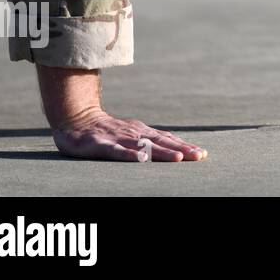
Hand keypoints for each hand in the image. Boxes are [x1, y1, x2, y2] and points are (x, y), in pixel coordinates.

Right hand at [52, 107, 207, 161]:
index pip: (168, 139)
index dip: (185, 146)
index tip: (201, 154)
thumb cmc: (107, 130)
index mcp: (143, 132)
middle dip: (181, 149)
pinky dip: (129, 154)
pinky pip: (116, 151)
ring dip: (162, 152)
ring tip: (179, 158)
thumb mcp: (131, 134)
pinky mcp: (101, 144)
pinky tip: (141, 159)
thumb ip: (149, 140)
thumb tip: (174, 148)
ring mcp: (119, 138)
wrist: (77, 119)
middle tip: (198, 156)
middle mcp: (135, 133)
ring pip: (143, 146)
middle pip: (162, 142)